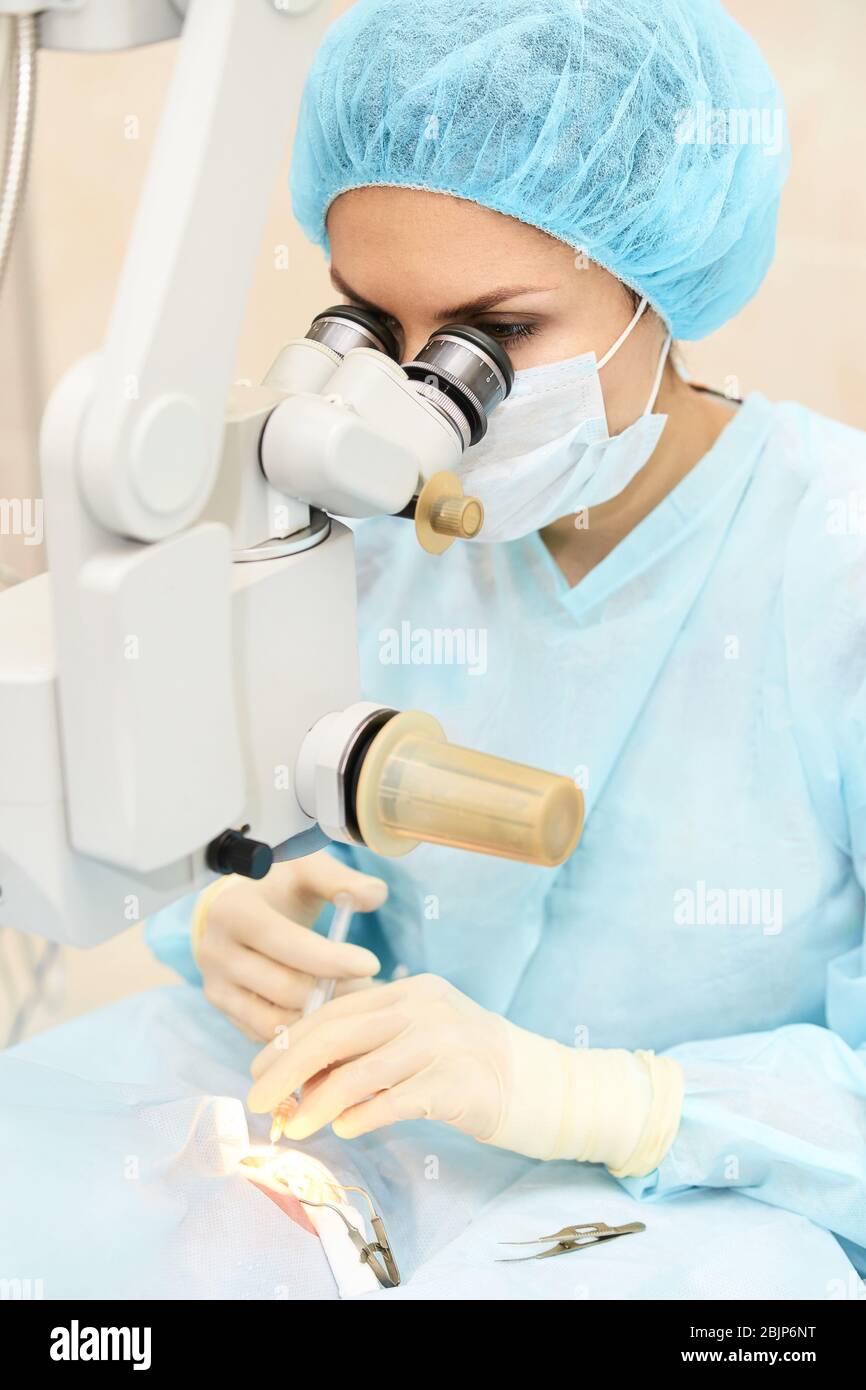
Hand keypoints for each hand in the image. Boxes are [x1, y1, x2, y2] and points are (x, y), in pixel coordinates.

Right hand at [197, 851, 385, 1042]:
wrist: (242, 902)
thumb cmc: (280, 883)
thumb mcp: (307, 867)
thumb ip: (340, 879)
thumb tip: (373, 895)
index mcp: (233, 910)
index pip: (286, 943)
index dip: (331, 958)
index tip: (371, 964)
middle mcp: (215, 951)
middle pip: (284, 988)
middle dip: (332, 991)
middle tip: (368, 984)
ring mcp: (214, 984)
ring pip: (274, 1021)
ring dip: (318, 1016)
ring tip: (350, 999)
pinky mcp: (222, 1008)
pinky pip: (265, 1033)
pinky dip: (299, 1030)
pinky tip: (325, 1011)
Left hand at [247, 973, 512, 1141]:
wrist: (539, 1085)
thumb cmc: (465, 1067)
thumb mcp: (416, 1042)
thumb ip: (366, 1051)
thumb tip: (298, 1083)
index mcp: (407, 991)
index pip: (334, 1011)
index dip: (288, 1042)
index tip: (256, 1071)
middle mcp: (423, 1008)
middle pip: (338, 1035)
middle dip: (287, 1070)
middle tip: (256, 1102)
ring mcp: (443, 1042)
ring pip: (361, 1071)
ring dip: (318, 1103)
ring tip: (293, 1129)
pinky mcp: (458, 1081)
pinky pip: (398, 1100)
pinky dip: (364, 1115)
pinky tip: (344, 1130)